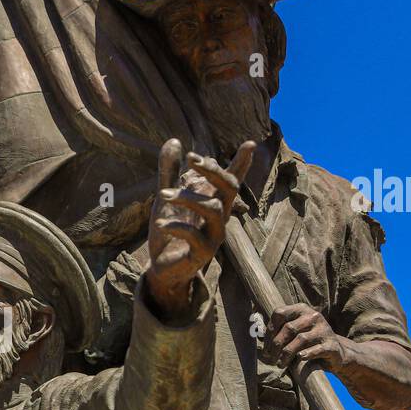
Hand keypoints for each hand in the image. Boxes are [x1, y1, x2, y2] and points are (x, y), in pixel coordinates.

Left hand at [145, 138, 252, 316]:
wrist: (163, 268)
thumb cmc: (169, 233)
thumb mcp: (166, 200)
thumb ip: (169, 173)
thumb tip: (174, 140)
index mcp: (214, 204)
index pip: (231, 181)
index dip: (241, 164)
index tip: (249, 144)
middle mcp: (219, 219)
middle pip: (229, 189)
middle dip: (213, 171)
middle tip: (191, 158)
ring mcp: (214, 237)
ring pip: (212, 208)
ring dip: (186, 197)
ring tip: (162, 195)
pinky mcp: (202, 254)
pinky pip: (194, 235)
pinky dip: (176, 226)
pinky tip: (161, 223)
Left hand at [266, 304, 350, 371]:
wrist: (336, 353)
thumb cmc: (308, 343)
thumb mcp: (295, 331)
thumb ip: (280, 329)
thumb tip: (257, 334)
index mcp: (302, 309)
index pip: (280, 313)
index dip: (270, 330)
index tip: (266, 346)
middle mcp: (314, 316)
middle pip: (289, 328)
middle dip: (276, 345)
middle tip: (270, 359)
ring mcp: (324, 330)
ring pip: (300, 340)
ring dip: (287, 354)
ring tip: (280, 364)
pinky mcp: (332, 345)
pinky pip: (316, 349)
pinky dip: (305, 355)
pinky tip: (299, 359)